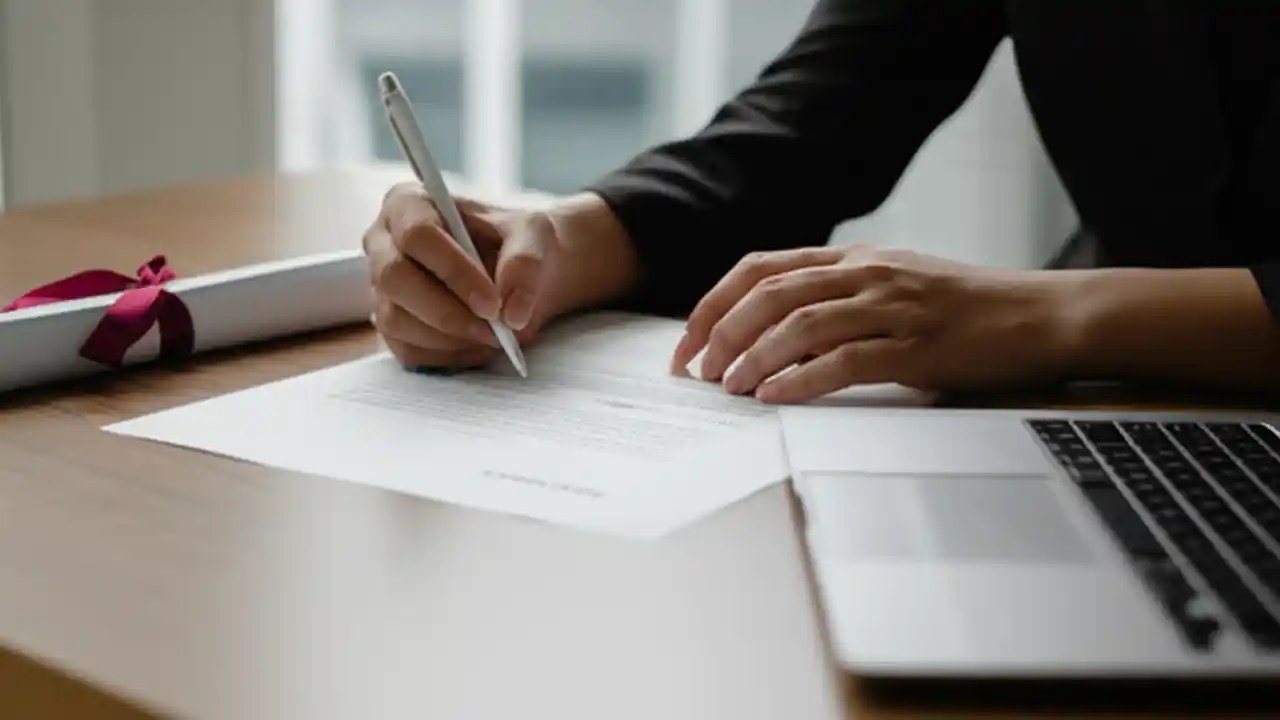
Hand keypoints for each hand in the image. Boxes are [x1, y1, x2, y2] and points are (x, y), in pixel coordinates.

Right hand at [363, 183, 562, 369]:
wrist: (519, 270)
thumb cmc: (516, 241)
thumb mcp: (533, 236)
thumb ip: (525, 264)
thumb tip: (512, 313)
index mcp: (409, 203)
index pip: (417, 235)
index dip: (453, 272)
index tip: (492, 304)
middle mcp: (383, 242)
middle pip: (394, 279)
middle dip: (447, 313)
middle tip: (495, 331)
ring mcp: (380, 286)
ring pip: (395, 319)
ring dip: (448, 339)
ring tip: (494, 339)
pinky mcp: (390, 324)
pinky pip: (405, 349)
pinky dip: (446, 357)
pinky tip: (479, 348)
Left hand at [671, 246, 1077, 401]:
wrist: (1041, 316)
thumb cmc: (964, 308)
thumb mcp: (893, 288)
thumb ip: (838, 301)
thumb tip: (772, 337)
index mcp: (853, 258)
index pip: (761, 268)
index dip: (714, 303)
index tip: (686, 343)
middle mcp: (865, 273)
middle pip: (769, 293)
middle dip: (720, 332)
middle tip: (697, 372)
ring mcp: (891, 307)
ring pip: (800, 323)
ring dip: (753, 356)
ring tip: (729, 387)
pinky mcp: (917, 346)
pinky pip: (844, 360)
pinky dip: (802, 378)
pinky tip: (775, 396)